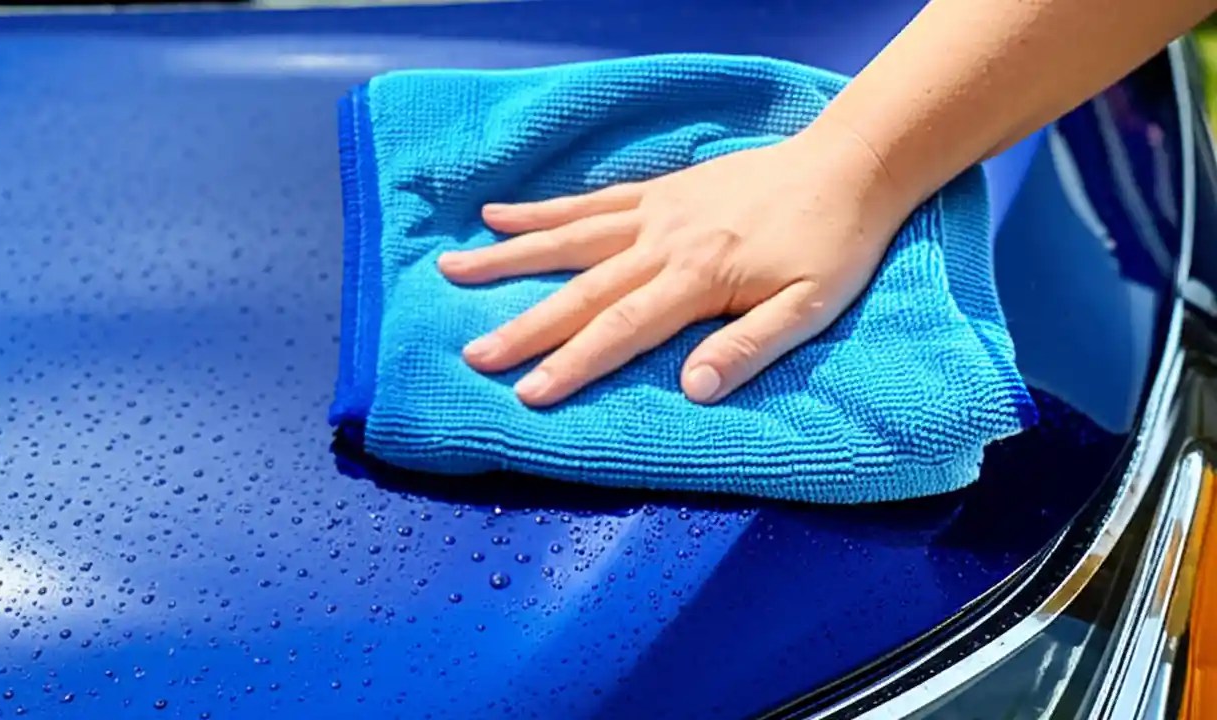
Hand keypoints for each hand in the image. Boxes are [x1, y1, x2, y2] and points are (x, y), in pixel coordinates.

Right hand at [437, 121, 914, 407]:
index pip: (621, 330)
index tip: (527, 394)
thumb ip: (749, 346)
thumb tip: (692, 391)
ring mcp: (655, 212)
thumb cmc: (833, 246)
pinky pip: (591, 201)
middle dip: (524, 324)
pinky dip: (543, 210)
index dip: (572, 364)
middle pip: (581, 289)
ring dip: (509, 257)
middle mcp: (663, 243)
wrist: (846, 167)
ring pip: (570, 238)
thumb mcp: (810, 307)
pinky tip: (500, 214)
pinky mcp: (658, 191)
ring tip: (453, 269)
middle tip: (473, 354)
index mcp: (698, 278)